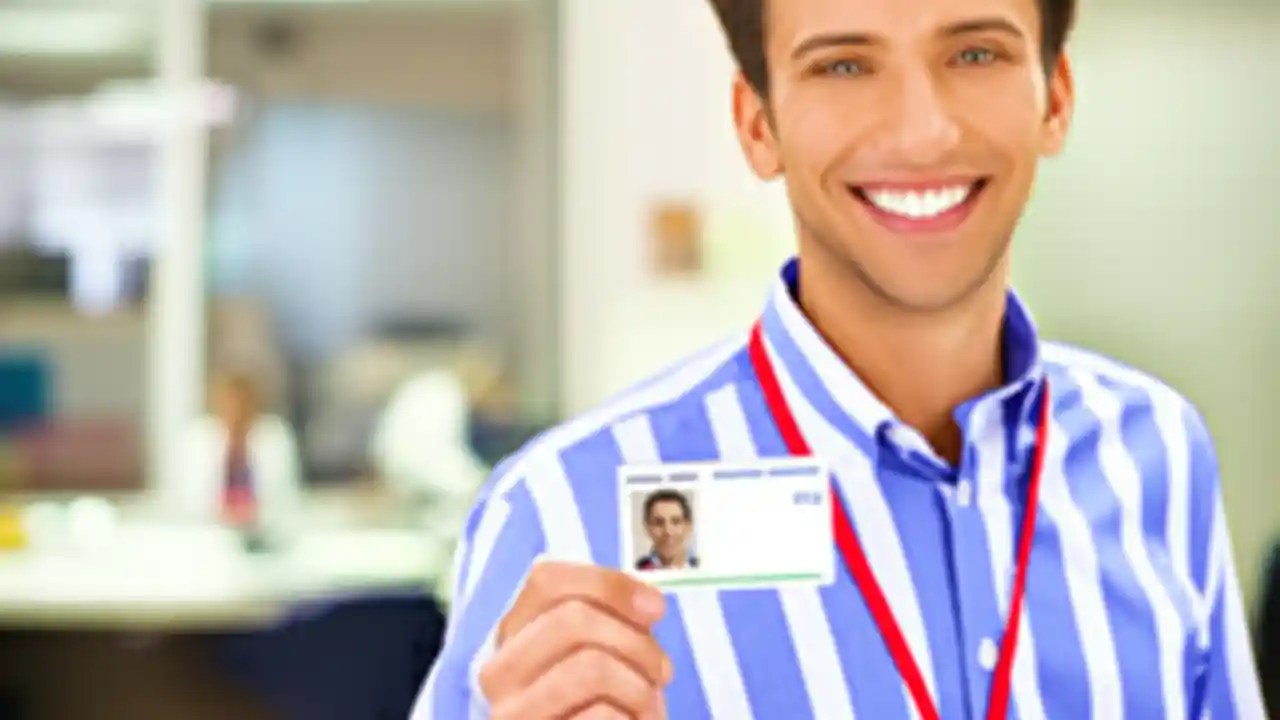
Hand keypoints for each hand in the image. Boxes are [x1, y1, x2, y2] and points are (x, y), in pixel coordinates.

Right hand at [479, 561, 672, 718]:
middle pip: (573, 619)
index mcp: (513, 637)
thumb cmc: (605, 715)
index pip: (546, 580)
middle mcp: (499, 673)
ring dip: (640, 688)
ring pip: (590, 666)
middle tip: (662, 671)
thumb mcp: (605, 658)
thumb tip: (648, 603)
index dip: (609, 584)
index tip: (655, 609)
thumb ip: (612, 624)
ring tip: (648, 707)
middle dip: (637, 643)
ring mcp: (511, 715)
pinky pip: (602, 716)